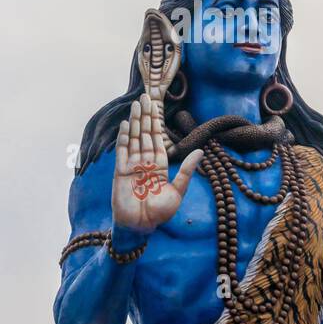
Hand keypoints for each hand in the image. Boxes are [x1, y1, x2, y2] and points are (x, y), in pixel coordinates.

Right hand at [112, 93, 202, 233]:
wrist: (140, 227)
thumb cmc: (160, 213)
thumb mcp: (178, 191)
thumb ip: (186, 170)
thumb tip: (201, 152)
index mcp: (159, 166)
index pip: (158, 139)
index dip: (157, 122)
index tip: (156, 106)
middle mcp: (145, 162)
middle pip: (145, 135)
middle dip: (145, 116)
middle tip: (145, 96)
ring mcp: (132, 166)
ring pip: (134, 139)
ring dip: (135, 122)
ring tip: (136, 104)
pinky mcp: (121, 172)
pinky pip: (122, 151)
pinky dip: (123, 138)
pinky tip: (125, 124)